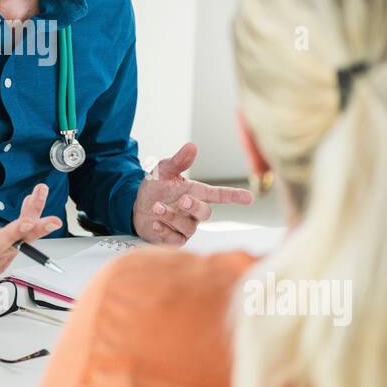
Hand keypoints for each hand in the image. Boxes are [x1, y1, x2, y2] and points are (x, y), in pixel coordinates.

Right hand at [0, 156, 63, 273]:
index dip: (11, 233)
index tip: (27, 222)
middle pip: (15, 244)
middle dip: (36, 226)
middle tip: (53, 218)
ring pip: (22, 242)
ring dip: (32, 218)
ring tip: (38, 194)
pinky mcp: (1, 259)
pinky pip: (20, 243)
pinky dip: (27, 226)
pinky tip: (28, 211)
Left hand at [133, 142, 253, 244]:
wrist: (136, 207)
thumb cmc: (155, 189)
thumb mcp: (163, 171)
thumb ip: (178, 161)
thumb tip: (192, 146)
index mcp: (196, 193)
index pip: (220, 195)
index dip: (234, 196)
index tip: (249, 198)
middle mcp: (194, 212)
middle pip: (205, 213)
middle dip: (195, 206)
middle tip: (182, 200)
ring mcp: (186, 227)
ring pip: (189, 227)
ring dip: (172, 216)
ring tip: (156, 207)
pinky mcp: (174, 239)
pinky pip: (176, 240)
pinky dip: (165, 231)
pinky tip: (155, 223)